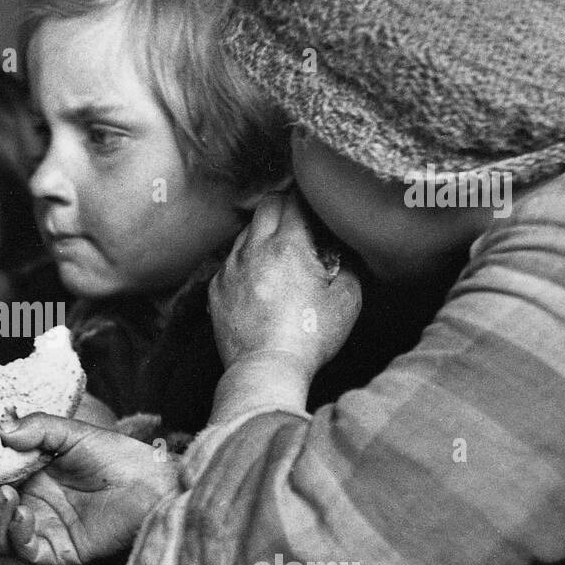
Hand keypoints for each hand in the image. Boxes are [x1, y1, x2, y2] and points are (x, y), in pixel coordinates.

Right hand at [0, 413, 179, 564]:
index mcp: (28, 477)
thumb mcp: (73, 434)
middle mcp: (30, 504)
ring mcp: (42, 529)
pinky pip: (27, 550)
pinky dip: (18, 535)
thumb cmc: (117, 457)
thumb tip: (1, 428)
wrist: (152, 486)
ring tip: (6, 499)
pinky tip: (24, 516)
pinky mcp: (58, 551)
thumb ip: (38, 429)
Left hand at [210, 192, 361, 381]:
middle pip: (266, 204)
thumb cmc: (309, 337)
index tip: (315, 199)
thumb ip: (349, 265)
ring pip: (246, 231)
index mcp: (288, 246)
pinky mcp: (216, 288)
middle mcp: (254, 250)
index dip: (308, 195)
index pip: (296, 200)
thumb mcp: (347, 299)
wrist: (265, 369)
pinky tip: (259, 277)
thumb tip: (344, 250)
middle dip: (284, 204)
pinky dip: (245, 261)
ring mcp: (230, 269)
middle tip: (299, 216)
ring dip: (263, 232)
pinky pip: (230, 261)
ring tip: (279, 250)